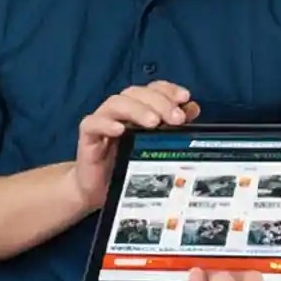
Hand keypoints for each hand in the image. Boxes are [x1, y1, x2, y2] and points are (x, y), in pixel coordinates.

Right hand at [69, 81, 200, 209]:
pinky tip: (121, 130)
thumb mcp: (155, 148)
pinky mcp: (88, 136)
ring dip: (137, 109)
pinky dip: (106, 123)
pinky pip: (93, 124)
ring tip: (153, 122)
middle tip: (176, 118)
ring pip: (116, 103)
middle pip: (136, 93)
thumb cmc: (128, 166)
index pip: (152, 90)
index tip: (185, 98)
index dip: (168, 90)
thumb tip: (192, 109)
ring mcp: (103, 121)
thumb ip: (173, 127)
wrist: (99, 190)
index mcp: (137, 109)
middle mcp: (120, 111)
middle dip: (159, 102)